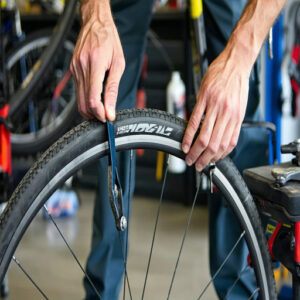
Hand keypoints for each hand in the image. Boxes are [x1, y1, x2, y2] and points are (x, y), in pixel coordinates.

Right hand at [70, 0, 124, 121]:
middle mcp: (81, 68)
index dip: (100, 113)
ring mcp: (74, 69)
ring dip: (91, 109)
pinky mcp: (73, 70)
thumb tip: (110, 111)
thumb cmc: (110, 41)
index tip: (108, 118)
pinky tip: (97, 98)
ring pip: (79, 100)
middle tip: (106, 116)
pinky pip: (78, 91)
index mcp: (94, 64)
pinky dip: (87, 99)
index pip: (93, 99)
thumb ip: (113, 89)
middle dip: (95, 115)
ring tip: (103, 108)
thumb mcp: (118, 64)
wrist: (95, 23)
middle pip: (84, 104)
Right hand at [182, 50, 249, 171]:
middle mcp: (227, 114)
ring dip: (195, 151)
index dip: (218, 157)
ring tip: (189, 158)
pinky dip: (188, 135)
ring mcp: (215, 106)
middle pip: (215, 145)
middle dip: (204, 159)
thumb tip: (222, 139)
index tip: (210, 163)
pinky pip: (195, 121)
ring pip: (205, 136)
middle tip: (196, 166)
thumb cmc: (237, 84)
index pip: (228, 145)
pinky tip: (184, 143)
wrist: (235, 62)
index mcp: (237, 118)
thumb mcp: (240, 106)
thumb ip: (231, 123)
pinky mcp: (204, 98)